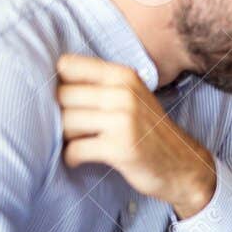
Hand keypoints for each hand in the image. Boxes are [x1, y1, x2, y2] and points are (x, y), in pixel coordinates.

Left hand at [56, 53, 215, 217]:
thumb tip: (48, 82)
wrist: (183, 165)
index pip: (67, 65)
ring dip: (67, 138)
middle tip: (74, 128)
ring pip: (65, 123)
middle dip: (61, 115)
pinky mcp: (119, 148)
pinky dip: (72, 157)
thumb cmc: (148, 130)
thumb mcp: (132, 96)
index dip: (59, 84)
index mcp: (123, 75)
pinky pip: (75, 149)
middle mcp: (124, 93)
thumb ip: (99, 84)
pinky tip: (81, 158)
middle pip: (62, 96)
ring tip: (81, 142)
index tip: (68, 101)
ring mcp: (123, 120)